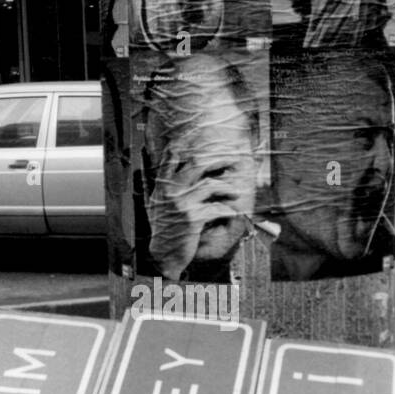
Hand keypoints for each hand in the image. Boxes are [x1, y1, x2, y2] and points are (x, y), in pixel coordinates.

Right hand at [148, 151, 248, 280]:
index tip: (204, 138)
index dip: (189, 143)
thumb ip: (167, 185)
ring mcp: (181, 204)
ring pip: (210, 185)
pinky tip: (232, 212)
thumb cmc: (164, 228)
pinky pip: (215, 208)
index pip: (172, 155)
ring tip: (236, 192)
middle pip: (196, 163)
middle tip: (232, 158)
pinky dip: (226, 210)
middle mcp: (170, 191)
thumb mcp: (158, 203)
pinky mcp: (192, 219)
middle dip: (218, 158)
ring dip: (227, 187)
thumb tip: (179, 167)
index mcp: (162, 185)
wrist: (163, 254)